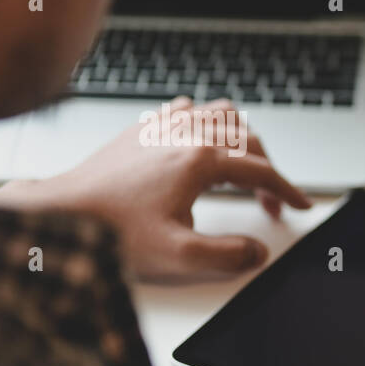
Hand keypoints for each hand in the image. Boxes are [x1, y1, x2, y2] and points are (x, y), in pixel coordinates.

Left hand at [0, 97, 310, 278]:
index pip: (261, 171)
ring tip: (245, 169)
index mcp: (200, 160)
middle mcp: (185, 134)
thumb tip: (257, 251)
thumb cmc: (112, 230)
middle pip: (248, 139)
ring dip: (243, 139)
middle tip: (270, 203)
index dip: (289, 190)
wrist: (63, 213)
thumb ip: (228, 256)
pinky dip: (206, 122)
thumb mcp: (179, 256)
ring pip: (222, 114)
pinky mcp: (142, 129)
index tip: (301, 205)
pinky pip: (187, 109)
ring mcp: (162, 127)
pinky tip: (202, 143)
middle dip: (268, 170)